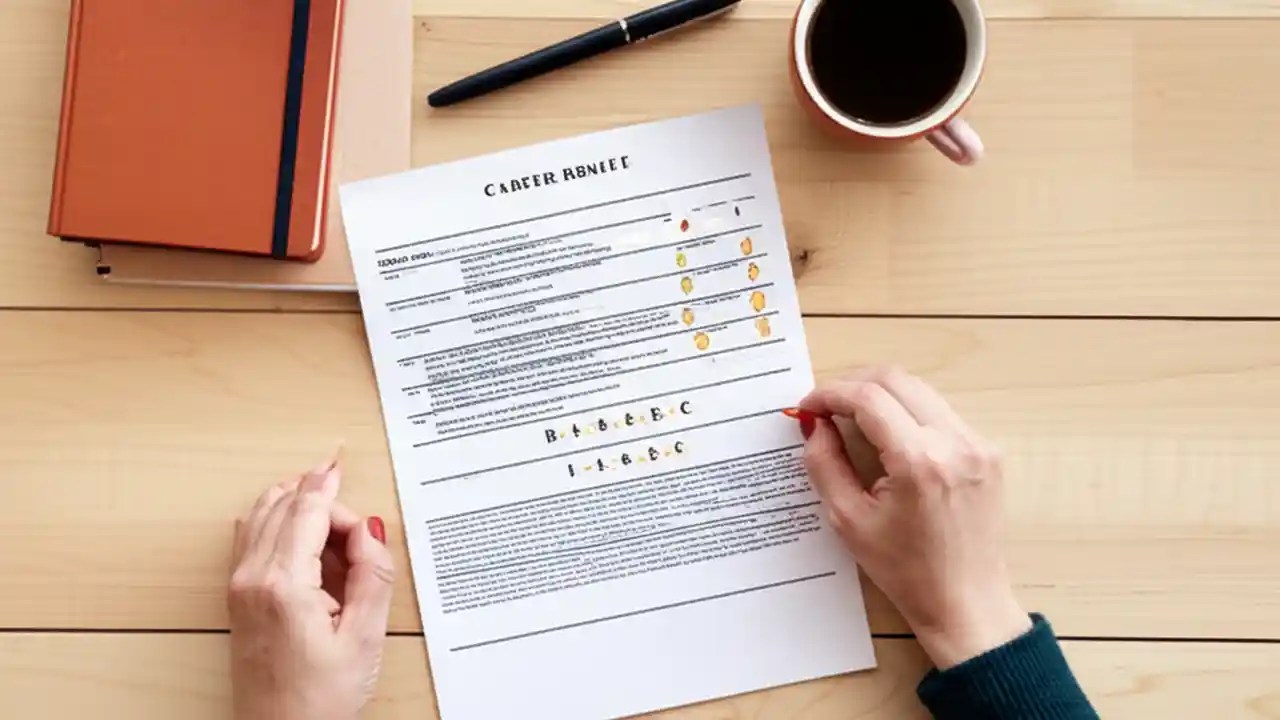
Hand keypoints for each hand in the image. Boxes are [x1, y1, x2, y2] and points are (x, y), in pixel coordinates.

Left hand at [229, 460, 395, 719]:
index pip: (308, 511)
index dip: (334, 493)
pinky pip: (250, 537)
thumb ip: (373, 573)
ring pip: (261, 515)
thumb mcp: (365, 637)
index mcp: (283, 584)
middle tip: (356, 528)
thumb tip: (370, 529)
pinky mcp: (236, 598)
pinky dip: (276, 522)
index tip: (345, 471)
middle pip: (284, 506)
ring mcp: (238, 587)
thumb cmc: (319, 702)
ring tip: (331, 523)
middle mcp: (251, 579)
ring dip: (295, 506)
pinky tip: (297, 532)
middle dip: (320, 501)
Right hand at [797, 367, 1030, 668]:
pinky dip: (908, 412)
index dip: (829, 394)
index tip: (807, 408)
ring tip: (851, 418)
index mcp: (919, 462)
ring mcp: (978, 444)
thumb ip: (825, 463)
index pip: (868, 398)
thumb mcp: (848, 520)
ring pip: (920, 389)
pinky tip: (888, 436)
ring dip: (881, 394)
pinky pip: (940, 412)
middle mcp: (955, 443)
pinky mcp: (988, 451)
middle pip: (895, 379)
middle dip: (853, 384)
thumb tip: (814, 424)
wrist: (967, 602)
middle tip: (826, 407)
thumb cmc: (905, 571)